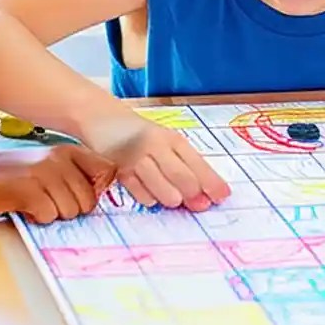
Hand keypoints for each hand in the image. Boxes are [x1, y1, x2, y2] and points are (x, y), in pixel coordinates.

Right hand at [0, 144, 116, 222]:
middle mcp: (59, 158)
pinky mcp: (27, 188)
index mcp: (68, 151)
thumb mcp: (47, 168)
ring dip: (50, 215)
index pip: (108, 172)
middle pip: (89, 201)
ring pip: (70, 211)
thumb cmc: (9, 176)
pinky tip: (21, 207)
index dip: (97, 192)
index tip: (78, 197)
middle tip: (45, 202)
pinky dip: (35, 218)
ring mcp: (43, 172)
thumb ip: (74, 177)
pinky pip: (48, 216)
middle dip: (69, 210)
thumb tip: (99, 199)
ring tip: (31, 202)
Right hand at [82, 114, 229, 211]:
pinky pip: (137, 189)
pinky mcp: (119, 168)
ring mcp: (137, 157)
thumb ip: (184, 165)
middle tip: (200, 205)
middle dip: (193, 193)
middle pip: (181, 175)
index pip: (197, 163)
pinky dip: (148, 197)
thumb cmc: (141, 136)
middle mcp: (156, 146)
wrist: (102, 119)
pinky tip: (153, 198)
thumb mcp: (165, 143)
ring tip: (176, 201)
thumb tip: (204, 195)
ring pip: (160, 183)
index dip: (211, 182)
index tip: (222, 196)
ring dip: (171, 197)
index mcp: (172, 139)